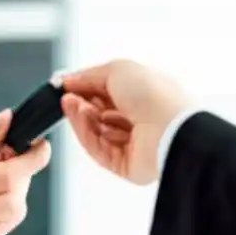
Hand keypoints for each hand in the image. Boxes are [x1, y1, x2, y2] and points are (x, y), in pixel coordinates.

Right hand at [0, 111, 51, 234]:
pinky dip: (8, 203)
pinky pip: (5, 224)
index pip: (4, 178)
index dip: (30, 160)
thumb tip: (9, 121)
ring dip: (16, 189)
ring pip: (14, 214)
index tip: (40, 145)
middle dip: (22, 173)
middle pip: (14, 199)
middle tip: (8, 155)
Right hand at [59, 60, 190, 184]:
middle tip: (66, 96)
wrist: (169, 127)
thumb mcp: (117, 69)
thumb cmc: (154, 95)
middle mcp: (139, 120)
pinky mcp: (125, 164)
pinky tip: (78, 116)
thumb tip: (69, 81)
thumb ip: (89, 75)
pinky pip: (96, 149)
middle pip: (99, 113)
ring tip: (71, 104)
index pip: (107, 94)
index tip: (66, 85)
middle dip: (80, 103)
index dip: (85, 88)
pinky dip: (84, 132)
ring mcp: (132, 144)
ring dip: (80, 116)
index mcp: (143, 96)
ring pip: (94, 132)